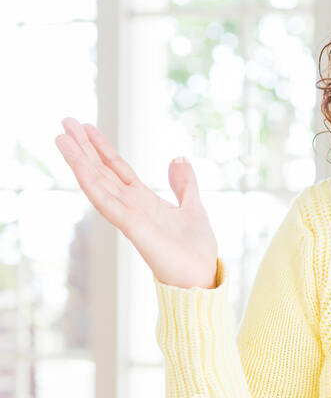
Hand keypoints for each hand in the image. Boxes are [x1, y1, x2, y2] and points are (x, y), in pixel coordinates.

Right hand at [53, 117, 220, 288]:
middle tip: (64, 121)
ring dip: (79, 160)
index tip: (86, 127)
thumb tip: (178, 158)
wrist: (202, 275)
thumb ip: (184, 184)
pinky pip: (107, 202)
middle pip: (101, 171)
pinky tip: (79, 167)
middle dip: (84, 147)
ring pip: (97, 183)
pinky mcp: (131, 226)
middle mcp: (131, 206)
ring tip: (61, 137)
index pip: (117, 169)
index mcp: (144, 201)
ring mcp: (128, 216)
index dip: (102, 148)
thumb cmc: (197, 249)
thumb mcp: (193, 206)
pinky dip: (92, 184)